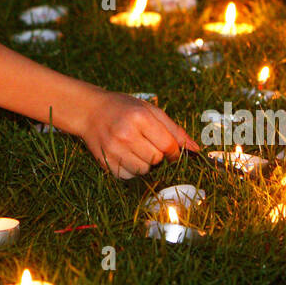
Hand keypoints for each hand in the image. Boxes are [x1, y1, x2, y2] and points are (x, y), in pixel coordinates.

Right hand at [78, 91, 199, 178]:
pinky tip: (125, 155)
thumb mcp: (150, 110)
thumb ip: (174, 129)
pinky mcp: (105, 161)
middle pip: (156, 159)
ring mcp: (113, 149)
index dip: (174, 152)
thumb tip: (196, 149)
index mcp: (140, 118)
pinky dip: (131, 169)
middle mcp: (126, 134)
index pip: (168, 146)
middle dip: (158, 155)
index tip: (171, 150)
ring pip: (143, 170)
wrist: (89, 111)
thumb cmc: (124, 109)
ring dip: (145, 164)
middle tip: (148, 144)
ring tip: (136, 149)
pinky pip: (128, 176)